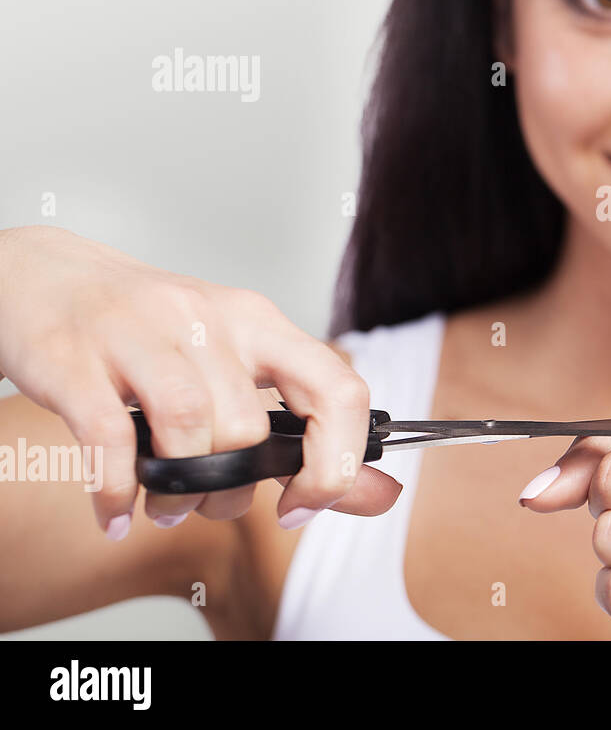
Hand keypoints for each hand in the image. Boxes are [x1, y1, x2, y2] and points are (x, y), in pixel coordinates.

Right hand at [0, 226, 399, 537]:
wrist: (47, 278)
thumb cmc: (151, 335)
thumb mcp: (239, 368)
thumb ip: (311, 437)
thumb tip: (383, 492)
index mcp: (260, 323)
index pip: (338, 387)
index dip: (337, 460)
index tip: (306, 503)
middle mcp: (208, 320)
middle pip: (250, 426)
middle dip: (234, 490)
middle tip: (211, 503)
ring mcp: (140, 334)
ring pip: (191, 427)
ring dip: (182, 491)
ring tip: (167, 505)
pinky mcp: (75, 358)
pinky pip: (109, 439)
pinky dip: (117, 492)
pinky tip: (117, 513)